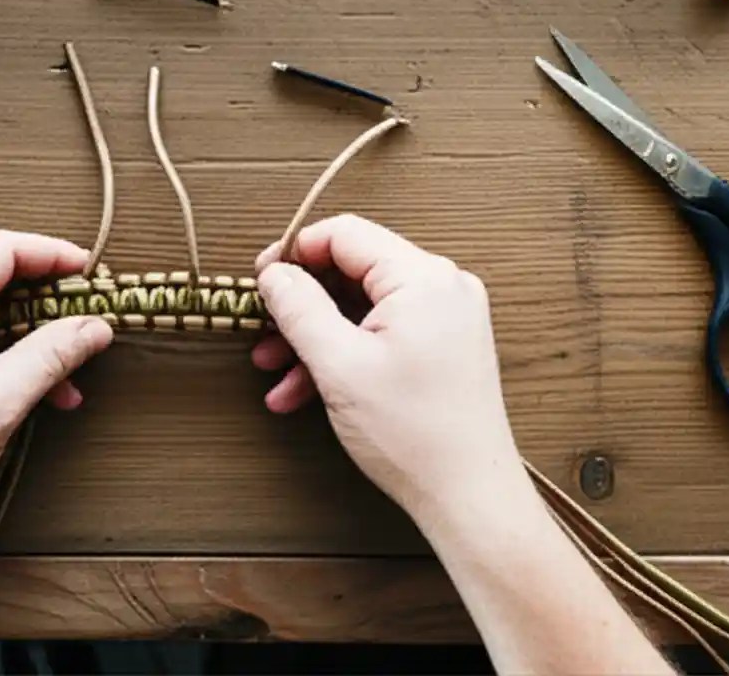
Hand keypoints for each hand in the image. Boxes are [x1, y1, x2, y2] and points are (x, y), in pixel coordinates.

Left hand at [0, 231, 112, 553]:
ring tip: (60, 382)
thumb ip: (53, 354)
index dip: (52, 255)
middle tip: (83, 327)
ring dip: (21, 339)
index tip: (89, 272)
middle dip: (42, 306)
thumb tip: (94, 326)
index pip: (0, 250)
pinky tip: (21, 389)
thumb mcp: (0, 402)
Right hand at [253, 215, 521, 522]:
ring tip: (275, 368)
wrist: (466, 495)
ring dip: (314, 335)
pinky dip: (341, 354)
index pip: (345, 234)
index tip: (261, 278)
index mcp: (423, 279)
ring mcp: (445, 318)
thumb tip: (275, 274)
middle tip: (264, 327)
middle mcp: (441, 288)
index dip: (294, 251)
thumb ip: (299, 308)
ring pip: (360, 307)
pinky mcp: (442, 346)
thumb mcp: (338, 364)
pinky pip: (380, 333)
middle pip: (352, 270)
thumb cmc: (416, 436)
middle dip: (301, 303)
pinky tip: (304, 389)